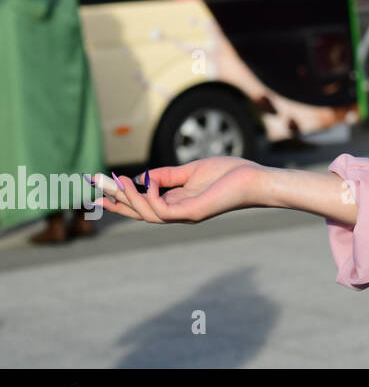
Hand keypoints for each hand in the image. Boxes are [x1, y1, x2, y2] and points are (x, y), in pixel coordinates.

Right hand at [93, 157, 264, 223]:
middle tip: (95, 186)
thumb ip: (167, 175)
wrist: (254, 178)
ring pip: (147, 214)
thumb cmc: (229, 173)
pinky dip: (150, 197)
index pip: (143, 205)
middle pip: (139, 212)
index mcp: (177, 203)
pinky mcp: (192, 212)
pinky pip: (163, 210)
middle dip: (116, 201)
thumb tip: (142, 176)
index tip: (99, 190)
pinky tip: (146, 182)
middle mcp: (178, 212)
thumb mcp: (191, 170)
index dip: (120, 199)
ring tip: (118, 181)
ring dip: (129, 199)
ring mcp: (184, 215)